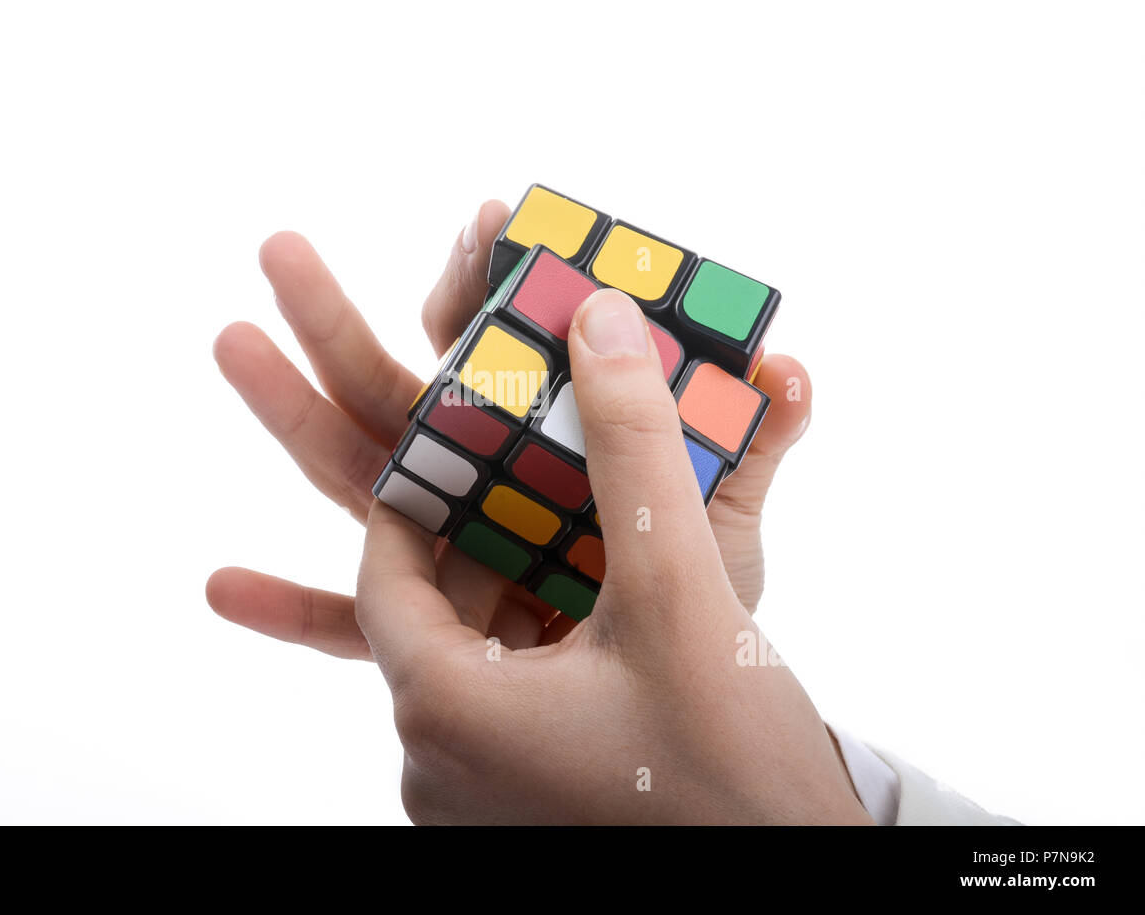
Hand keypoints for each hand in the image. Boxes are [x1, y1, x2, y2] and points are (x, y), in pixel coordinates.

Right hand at [207, 201, 811, 657]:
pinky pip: (345, 620)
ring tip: (231, 342)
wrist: (667, 702)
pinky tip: (218, 588)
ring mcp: (438, 550)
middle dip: (339, 316)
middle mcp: (475, 479)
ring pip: (351, 473)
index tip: (488, 220)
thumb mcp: (719, 524)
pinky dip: (285, 605)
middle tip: (280, 249)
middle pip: (396, 388)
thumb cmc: (693, 601)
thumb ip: (747, 451)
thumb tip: (791, 369)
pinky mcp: (419, 632)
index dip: (488, 283)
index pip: (501, 347)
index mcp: (540, 440)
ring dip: (286, 410)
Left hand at [354, 289, 867, 822]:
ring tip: (571, 528)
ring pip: (469, 655)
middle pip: (428, 610)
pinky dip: (535, 645)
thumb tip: (598, 323)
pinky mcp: (515, 806)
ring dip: (514, 586)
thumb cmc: (734, 760)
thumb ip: (633, 448)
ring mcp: (473, 795)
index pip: (384, 566)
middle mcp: (434, 764)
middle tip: (528, 468)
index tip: (465, 432)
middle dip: (481, 533)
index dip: (423, 486)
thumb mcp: (680, 588)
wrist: (799, 870)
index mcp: (443, 709)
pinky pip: (501, 702)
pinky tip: (595, 611)